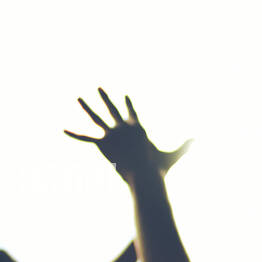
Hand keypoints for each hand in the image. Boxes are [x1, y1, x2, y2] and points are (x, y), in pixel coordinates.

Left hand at [65, 89, 191, 180]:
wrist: (145, 174)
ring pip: (96, 117)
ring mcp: (111, 134)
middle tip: (98, 87)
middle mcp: (123, 127)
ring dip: (86, 107)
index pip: (132, 112)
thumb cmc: (159, 167)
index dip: (128, 104)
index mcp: (138, 128)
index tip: (124, 95)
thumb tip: (199, 139)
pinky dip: (74, 134)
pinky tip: (62, 129)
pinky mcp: (102, 144)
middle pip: (112, 109)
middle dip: (105, 97)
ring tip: (77, 97)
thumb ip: (184, 146)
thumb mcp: (173, 155)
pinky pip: (86, 138)